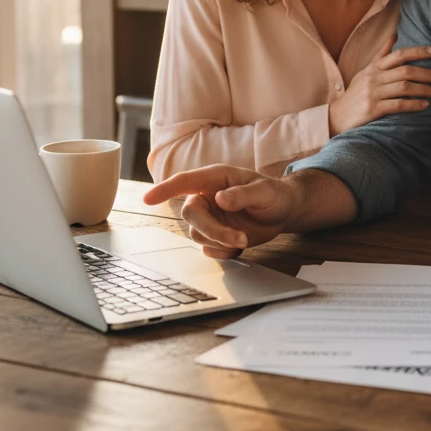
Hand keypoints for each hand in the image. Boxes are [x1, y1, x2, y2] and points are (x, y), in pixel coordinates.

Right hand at [143, 164, 298, 258]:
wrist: (282, 212)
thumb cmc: (273, 194)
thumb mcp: (264, 191)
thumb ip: (243, 194)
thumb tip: (220, 199)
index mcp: (215, 179)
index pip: (184, 181)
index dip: (165, 189)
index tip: (148, 199)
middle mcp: (207, 197)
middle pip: (190, 215)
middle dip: (212, 230)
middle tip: (240, 238)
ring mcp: (209, 217)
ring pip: (197, 234)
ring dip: (220, 241)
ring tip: (244, 238)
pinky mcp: (214, 235)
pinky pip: (207, 249)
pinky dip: (223, 251)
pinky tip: (239, 245)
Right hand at [328, 34, 430, 134]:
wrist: (336, 117)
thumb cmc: (355, 94)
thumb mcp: (365, 72)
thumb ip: (381, 55)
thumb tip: (394, 35)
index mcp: (374, 68)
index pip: (399, 55)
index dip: (418, 52)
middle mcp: (373, 78)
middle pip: (405, 71)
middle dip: (427, 73)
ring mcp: (372, 93)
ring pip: (404, 87)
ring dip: (424, 89)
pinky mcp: (372, 109)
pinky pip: (398, 105)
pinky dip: (413, 104)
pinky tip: (424, 105)